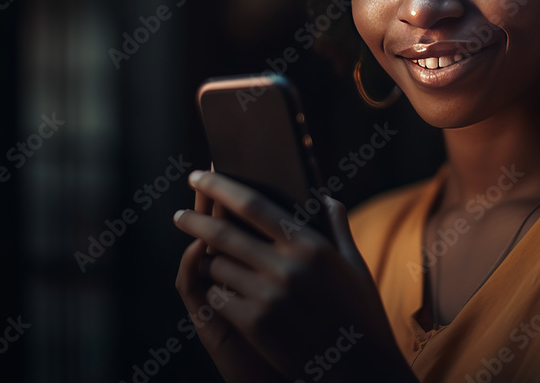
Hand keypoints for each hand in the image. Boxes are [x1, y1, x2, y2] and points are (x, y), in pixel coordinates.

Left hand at [173, 169, 415, 382]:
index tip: (199, 176)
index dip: (221, 188)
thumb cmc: (360, 315)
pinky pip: (219, 297)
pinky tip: (229, 297)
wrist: (359, 368)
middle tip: (179, 214)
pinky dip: (219, 294)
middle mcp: (287, 266)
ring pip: (218, 266)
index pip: (253, 205)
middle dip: (195, 220)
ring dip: (212, 264)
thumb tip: (327, 198)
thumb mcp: (355, 265)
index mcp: (310, 244)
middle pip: (224, 233)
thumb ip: (336, 228)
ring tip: (218, 266)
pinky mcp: (255, 324)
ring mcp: (269, 296)